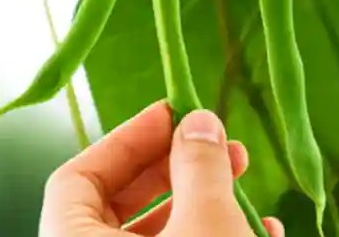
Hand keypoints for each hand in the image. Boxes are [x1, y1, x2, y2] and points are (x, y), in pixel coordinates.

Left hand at [39, 103, 284, 235]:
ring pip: (156, 236)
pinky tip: (261, 229)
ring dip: (202, 203)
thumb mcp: (205, 224)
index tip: (170, 114)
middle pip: (119, 204)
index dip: (125, 140)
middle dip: (176, 168)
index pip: (77, 177)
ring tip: (245, 180)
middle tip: (218, 143)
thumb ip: (199, 168)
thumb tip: (198, 121)